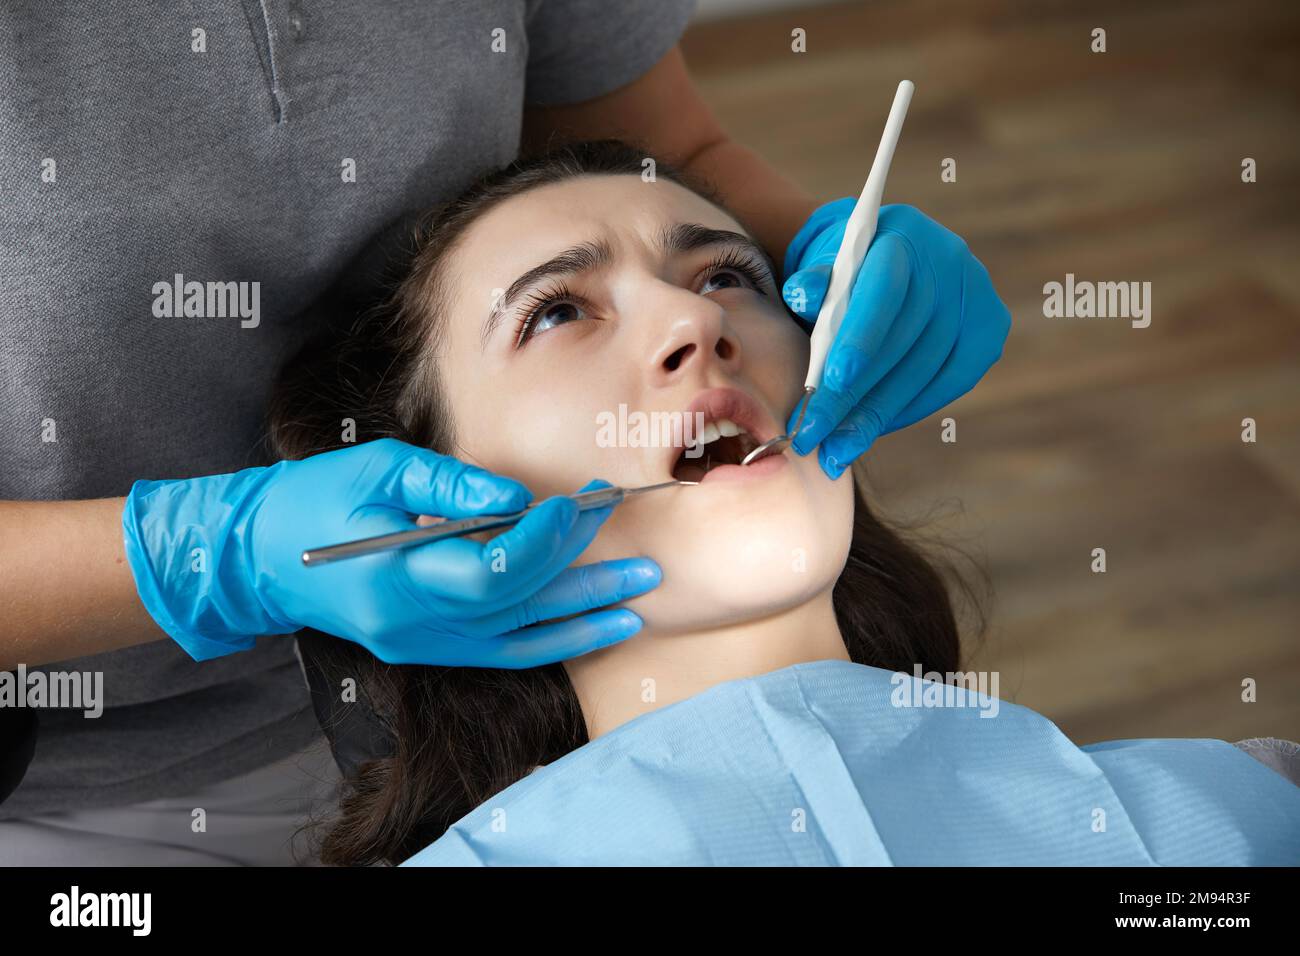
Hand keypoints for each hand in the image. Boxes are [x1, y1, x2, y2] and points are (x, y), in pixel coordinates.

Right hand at [122, 438, 658, 666]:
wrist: (260, 557)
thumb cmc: (314, 499)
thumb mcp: (379, 469)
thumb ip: (453, 485)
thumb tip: (520, 500)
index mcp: (397, 579)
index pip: (493, 572)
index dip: (545, 542)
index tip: (577, 504)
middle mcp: (414, 625)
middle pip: (516, 605)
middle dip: (580, 573)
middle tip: (638, 553)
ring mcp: (422, 645)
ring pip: (519, 639)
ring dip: (582, 616)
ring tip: (637, 597)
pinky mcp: (428, 648)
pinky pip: (501, 652)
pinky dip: (551, 640)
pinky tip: (595, 628)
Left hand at [782, 200, 1011, 477]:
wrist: (881, 258)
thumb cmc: (842, 271)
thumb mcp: (820, 267)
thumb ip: (812, 284)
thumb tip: (801, 296)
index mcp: (901, 236)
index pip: (884, 290)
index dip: (861, 337)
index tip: (831, 383)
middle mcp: (948, 259)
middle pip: (903, 340)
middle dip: (855, 395)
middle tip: (815, 436)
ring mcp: (974, 293)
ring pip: (928, 366)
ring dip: (879, 414)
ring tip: (837, 449)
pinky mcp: (989, 328)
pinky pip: (953, 379)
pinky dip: (912, 408)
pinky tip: (876, 429)